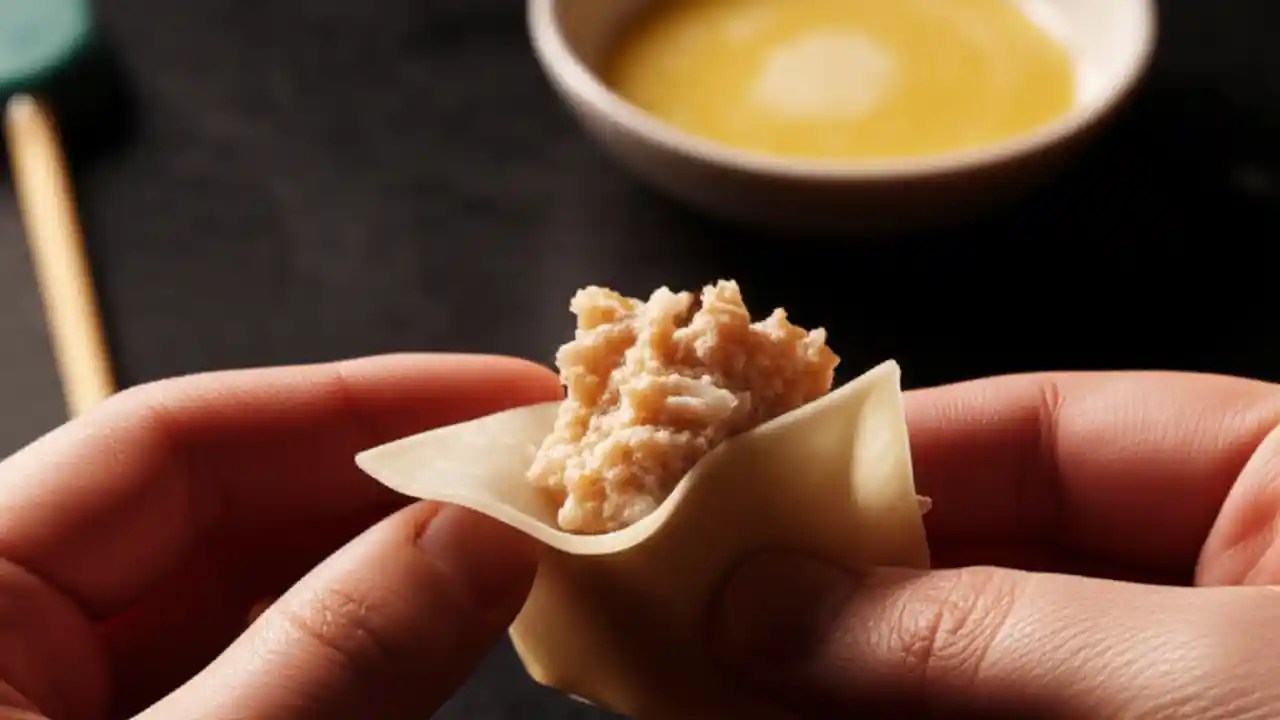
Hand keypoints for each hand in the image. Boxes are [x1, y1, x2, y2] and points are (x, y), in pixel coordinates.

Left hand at [0, 353, 560, 719]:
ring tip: (515, 546)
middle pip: (223, 515)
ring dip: (392, 572)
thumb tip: (481, 539)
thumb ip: (319, 661)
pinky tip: (443, 628)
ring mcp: (80, 710)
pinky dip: (362, 655)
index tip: (501, 395)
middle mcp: (20, 639)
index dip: (351, 404)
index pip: (168, 441)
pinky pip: (268, 681)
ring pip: (258, 605)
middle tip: (532, 475)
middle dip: (387, 486)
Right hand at [712, 371, 1279, 717]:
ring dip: (854, 670)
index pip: (1040, 427)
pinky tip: (806, 718)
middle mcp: (1212, 570)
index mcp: (1267, 476)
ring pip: (975, 652)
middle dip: (850, 578)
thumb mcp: (1191, 681)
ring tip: (731, 669)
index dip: (887, 451)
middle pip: (987, 544)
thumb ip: (980, 633)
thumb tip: (772, 604)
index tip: (755, 485)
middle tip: (720, 598)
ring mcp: (1167, 675)